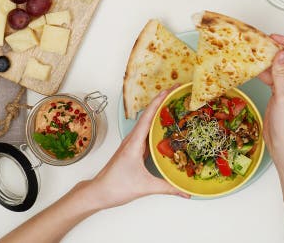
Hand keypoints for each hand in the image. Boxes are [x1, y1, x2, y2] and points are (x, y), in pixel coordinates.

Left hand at [84, 89, 187, 208]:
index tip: (170, 89)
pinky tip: (165, 126)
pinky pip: (146, 132)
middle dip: (163, 101)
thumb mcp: (144, 187)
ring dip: (159, 111)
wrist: (97, 193)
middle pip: (148, 115)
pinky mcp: (133, 149)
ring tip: (175, 104)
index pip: (148, 116)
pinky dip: (156, 124)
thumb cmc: (116, 187)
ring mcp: (132, 143)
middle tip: (178, 92)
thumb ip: (167, 187)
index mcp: (134, 143)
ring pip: (147, 122)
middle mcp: (133, 139)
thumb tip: (186, 191)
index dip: (159, 101)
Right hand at [257, 35, 283, 165]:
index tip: (273, 36)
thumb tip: (280, 53)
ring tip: (255, 52)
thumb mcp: (283, 96)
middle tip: (261, 42)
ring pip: (279, 66)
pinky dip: (264, 71)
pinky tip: (254, 67)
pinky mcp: (281, 90)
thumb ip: (280, 74)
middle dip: (276, 50)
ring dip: (268, 60)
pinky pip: (273, 75)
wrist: (282, 144)